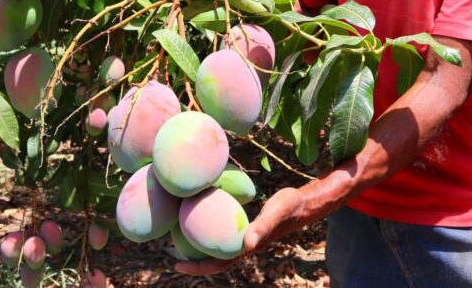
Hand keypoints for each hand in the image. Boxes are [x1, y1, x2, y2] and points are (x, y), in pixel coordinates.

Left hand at [173, 187, 307, 276]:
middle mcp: (243, 244)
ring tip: (178, 234)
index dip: (197, 267)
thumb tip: (247, 245)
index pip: (218, 264)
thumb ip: (262, 227)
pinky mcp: (246, 225)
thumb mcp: (275, 213)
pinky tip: (201, 215)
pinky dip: (210, 228)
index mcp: (246, 247)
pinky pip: (224, 231)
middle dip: (191, 258)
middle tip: (168, 249)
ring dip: (199, 244)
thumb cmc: (289, 206)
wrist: (303, 203)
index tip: (176, 266)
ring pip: (218, 245)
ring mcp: (245, 236)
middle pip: (213, 258)